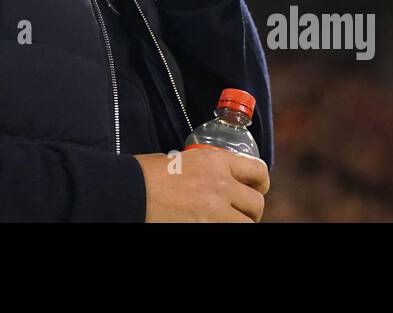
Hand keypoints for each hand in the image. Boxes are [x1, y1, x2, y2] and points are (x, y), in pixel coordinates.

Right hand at [135, 149, 269, 221]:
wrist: (131, 191)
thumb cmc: (148, 174)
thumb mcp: (183, 160)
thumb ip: (206, 170)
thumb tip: (214, 182)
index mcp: (217, 161)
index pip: (258, 171)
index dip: (261, 184)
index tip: (256, 190)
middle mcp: (222, 185)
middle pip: (257, 204)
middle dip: (251, 211)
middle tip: (240, 214)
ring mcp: (216, 211)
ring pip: (247, 225)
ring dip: (239, 224)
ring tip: (226, 223)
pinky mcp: (208, 228)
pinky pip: (229, 232)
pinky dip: (225, 230)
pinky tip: (211, 225)